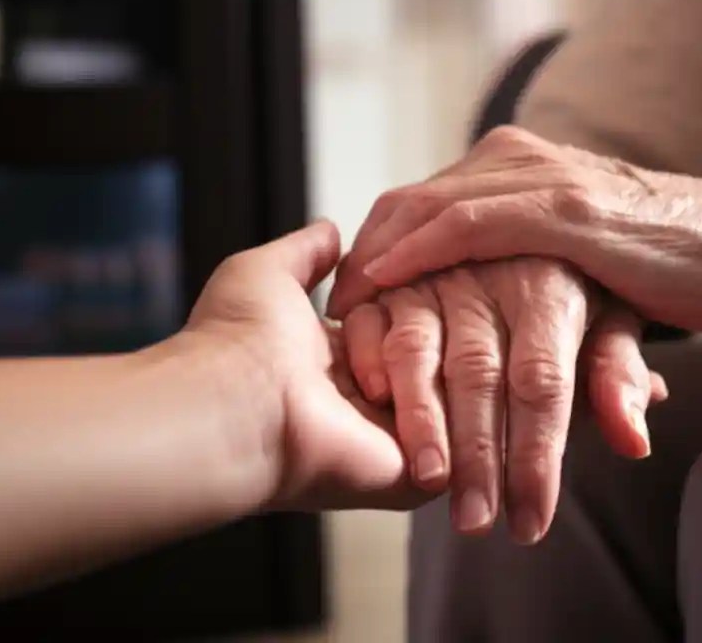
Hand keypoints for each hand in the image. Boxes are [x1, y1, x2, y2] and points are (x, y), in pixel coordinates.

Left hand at [177, 220, 429, 511]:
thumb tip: (330, 229)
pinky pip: (464, 438)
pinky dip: (456, 412)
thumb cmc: (239, 339)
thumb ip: (305, 251)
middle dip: (423, 331)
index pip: (407, 321)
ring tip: (378, 375)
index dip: (412, 297)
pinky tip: (437, 390)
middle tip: (385, 335)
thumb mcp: (266, 271)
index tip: (413, 281)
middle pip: (438, 350)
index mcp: (341, 356)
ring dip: (432, 369)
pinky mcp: (415, 472)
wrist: (238, 403)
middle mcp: (371, 400)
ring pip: (457, 388)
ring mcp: (396, 438)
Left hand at [327, 126, 701, 361]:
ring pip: (429, 208)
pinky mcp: (565, 211)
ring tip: (348, 306)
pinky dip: (418, 253)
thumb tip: (475, 310)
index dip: (379, 247)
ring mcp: (542, 180)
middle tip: (336, 306)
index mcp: (519, 168)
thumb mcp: (579, 261)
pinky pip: (467, 226)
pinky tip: (385, 285)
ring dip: (378, 258)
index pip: (423, 201)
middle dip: (365, 254)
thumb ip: (524, 268)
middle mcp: (520, 160)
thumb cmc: (664, 264)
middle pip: (411, 201)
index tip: (351, 297)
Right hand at [339, 258, 665, 543]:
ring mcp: (436, 267)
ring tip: (425, 484)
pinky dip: (368, 364)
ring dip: (419, 425)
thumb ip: (616, 374)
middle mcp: (492, 271)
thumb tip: (633, 439)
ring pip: (418, 351)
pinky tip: (378, 412)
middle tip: (475, 522)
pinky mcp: (394, 267)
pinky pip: (372, 317)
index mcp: (552, 285)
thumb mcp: (618, 313)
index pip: (542, 382)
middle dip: (476, 457)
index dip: (535, 456)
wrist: (553, 197)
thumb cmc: (585, 269)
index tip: (530, 521)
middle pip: (478, 375)